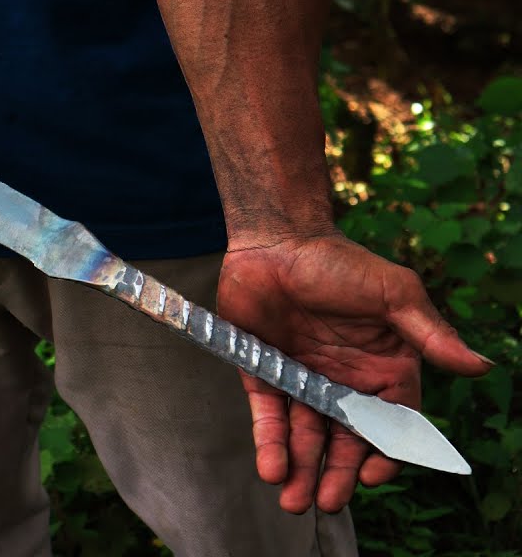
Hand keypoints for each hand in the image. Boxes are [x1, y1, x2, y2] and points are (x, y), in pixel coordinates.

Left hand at [217, 231, 492, 513]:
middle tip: (327, 503)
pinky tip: (271, 468)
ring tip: (293, 500)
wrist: (276, 240)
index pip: (389, 423)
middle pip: (345, 439)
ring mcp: (303, 379)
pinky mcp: (264, 373)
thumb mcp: (393, 294)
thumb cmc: (340, 262)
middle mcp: (344, 380)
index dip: (384, 451)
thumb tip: (480, 366)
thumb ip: (429, 334)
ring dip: (301, 468)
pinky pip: (269, 415)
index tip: (375, 474)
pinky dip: (270, 442)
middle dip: (338, 473)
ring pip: (305, 435)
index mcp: (382, 368)